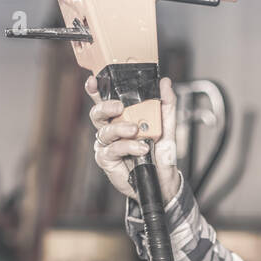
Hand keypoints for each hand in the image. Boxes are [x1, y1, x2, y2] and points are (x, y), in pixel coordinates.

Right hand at [85, 75, 181, 201]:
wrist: (163, 180)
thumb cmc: (160, 154)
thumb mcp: (167, 127)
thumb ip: (166, 104)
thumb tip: (165, 83)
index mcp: (121, 117)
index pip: (104, 100)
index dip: (95, 90)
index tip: (93, 81)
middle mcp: (111, 129)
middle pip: (97, 113)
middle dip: (106, 107)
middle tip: (120, 107)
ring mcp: (108, 145)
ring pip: (105, 131)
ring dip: (120, 128)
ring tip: (136, 131)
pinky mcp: (107, 160)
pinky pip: (113, 149)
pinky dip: (127, 146)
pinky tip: (140, 148)